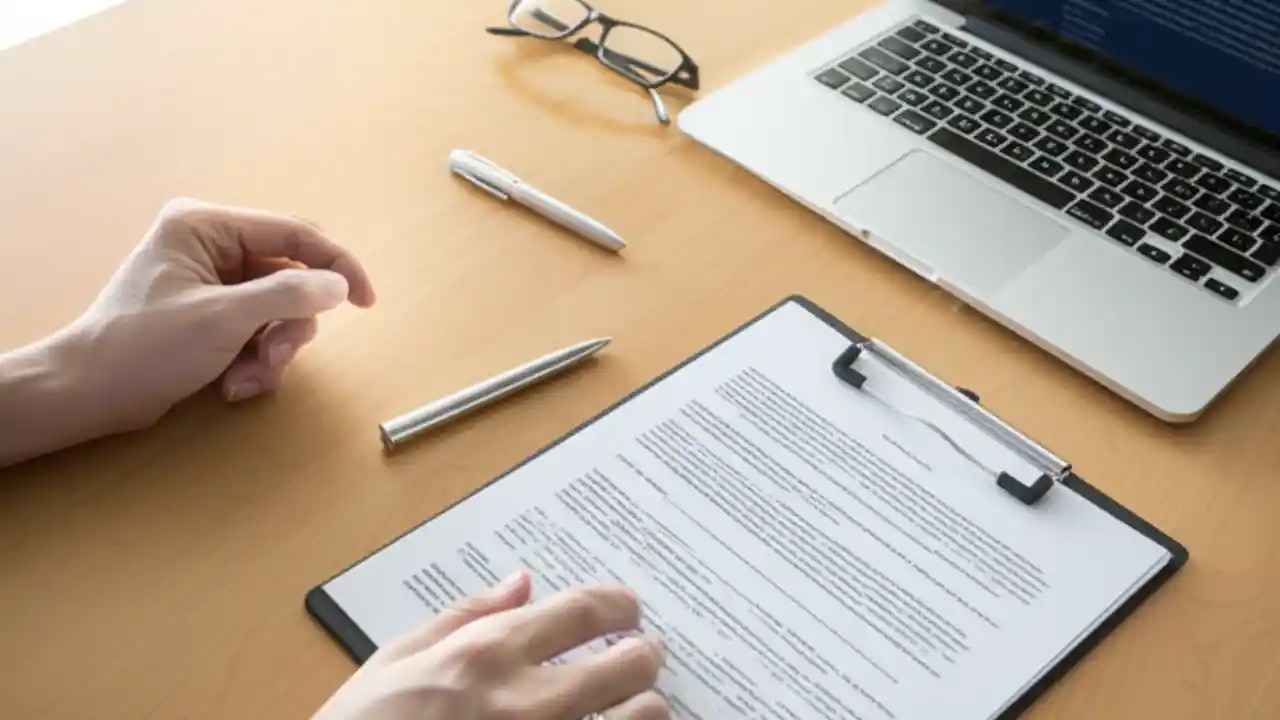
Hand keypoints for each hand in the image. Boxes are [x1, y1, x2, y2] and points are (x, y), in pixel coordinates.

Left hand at [70, 198, 375, 432]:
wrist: (89, 394)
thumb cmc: (143, 349)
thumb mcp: (223, 320)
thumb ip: (287, 296)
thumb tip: (339, 285)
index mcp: (205, 225)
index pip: (293, 234)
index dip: (337, 265)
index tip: (366, 301)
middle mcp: (211, 244)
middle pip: (290, 277)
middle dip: (289, 325)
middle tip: (276, 356)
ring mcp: (211, 279)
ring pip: (279, 310)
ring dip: (273, 350)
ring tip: (246, 378)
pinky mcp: (210, 312)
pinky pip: (259, 329)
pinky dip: (255, 360)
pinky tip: (232, 383)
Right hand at [313, 572, 668, 719]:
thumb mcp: (397, 658)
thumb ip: (466, 615)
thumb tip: (520, 582)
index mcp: (487, 655)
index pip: (585, 611)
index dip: (622, 604)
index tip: (630, 610)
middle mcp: (525, 703)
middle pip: (629, 666)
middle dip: (646, 657)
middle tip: (643, 658)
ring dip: (647, 710)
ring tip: (638, 707)